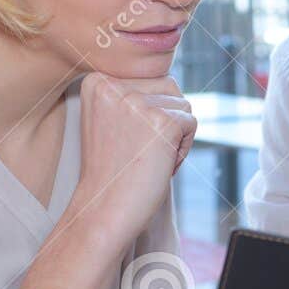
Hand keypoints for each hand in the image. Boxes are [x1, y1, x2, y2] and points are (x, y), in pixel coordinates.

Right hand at [69, 73, 195, 241]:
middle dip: (166, 120)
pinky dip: (183, 147)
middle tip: (141, 151)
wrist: (103, 210)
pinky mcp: (162, 122)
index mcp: (97, 80)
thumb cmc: (111, 171)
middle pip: (169, 87)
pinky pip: (191, 123)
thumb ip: (133, 93)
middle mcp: (113, 85)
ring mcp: (137, 102)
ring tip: (148, 158)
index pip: (150, 79)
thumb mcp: (112, 119)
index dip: (149, 113)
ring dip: (175, 135)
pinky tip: (160, 164)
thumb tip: (170, 81)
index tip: (128, 141)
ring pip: (183, 105)